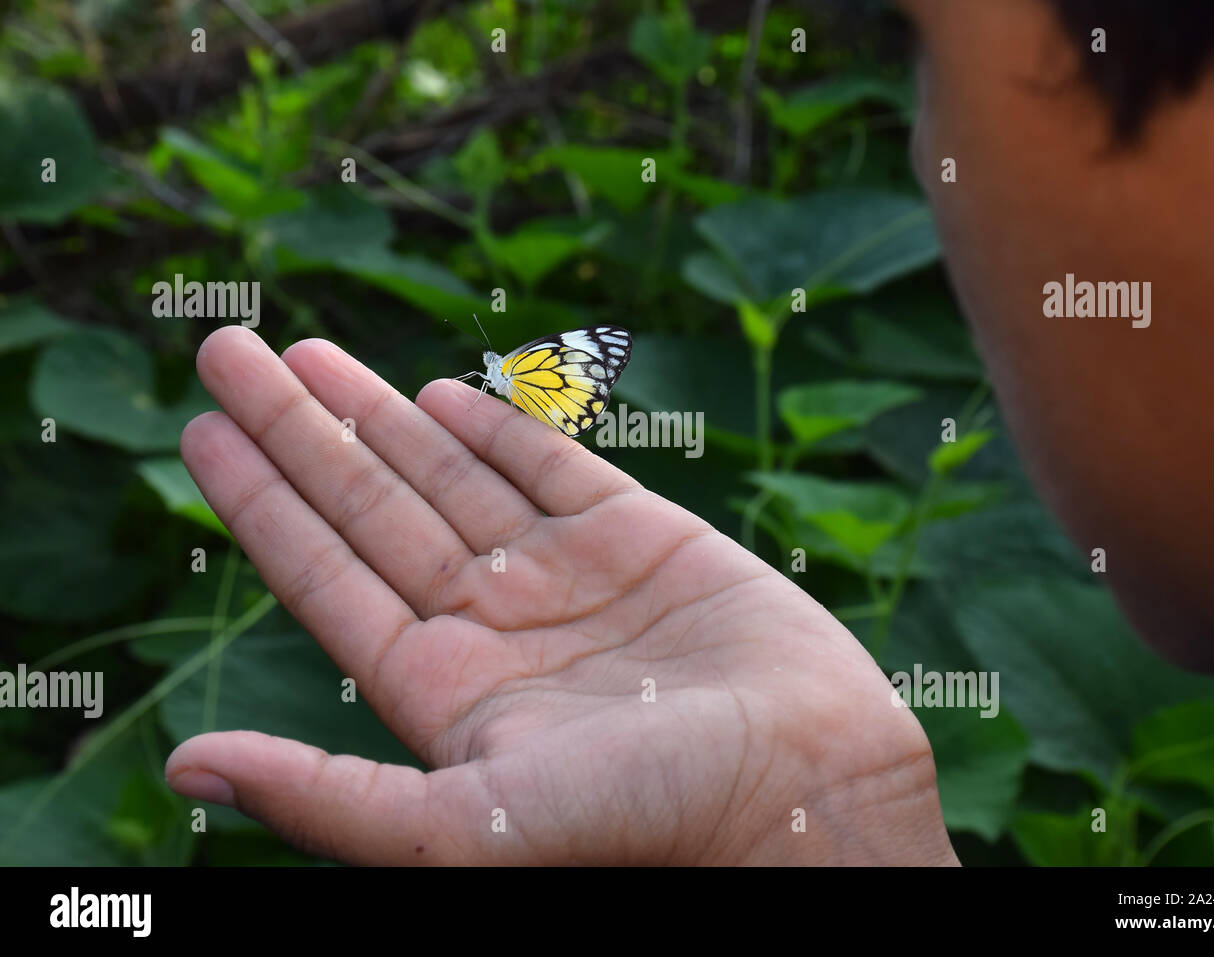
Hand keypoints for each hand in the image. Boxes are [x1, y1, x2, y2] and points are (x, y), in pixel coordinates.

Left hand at [167, 325, 956, 864]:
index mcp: (441, 691)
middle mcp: (492, 625)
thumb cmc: (641, 827)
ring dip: (376, 412)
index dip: (260, 501)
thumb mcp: (462, 827)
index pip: (324, 575)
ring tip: (306, 354)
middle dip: (298, 427)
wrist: (803, 793)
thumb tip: (188, 764)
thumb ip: (326, 795)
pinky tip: (439, 393)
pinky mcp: (642, 538)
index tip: (201, 431)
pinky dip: (495, 427)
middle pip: (369, 505)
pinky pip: (550, 468)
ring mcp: (565, 577)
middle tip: (228, 352)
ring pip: (447, 472)